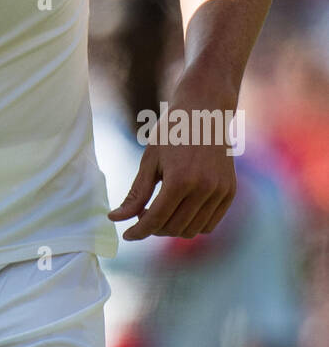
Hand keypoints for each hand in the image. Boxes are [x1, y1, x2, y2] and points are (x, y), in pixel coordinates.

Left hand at [107, 79, 237, 240]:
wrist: (205, 110)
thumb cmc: (172, 131)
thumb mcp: (149, 160)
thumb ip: (136, 194)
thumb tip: (115, 218)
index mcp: (180, 180)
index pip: (156, 219)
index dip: (139, 231)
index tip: (127, 236)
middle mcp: (204, 188)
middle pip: (174, 228)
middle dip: (154, 228)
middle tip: (143, 214)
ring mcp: (220, 191)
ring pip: (193, 230)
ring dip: (173, 228)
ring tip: (160, 211)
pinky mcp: (230, 192)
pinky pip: (209, 223)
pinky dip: (193, 224)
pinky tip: (179, 210)